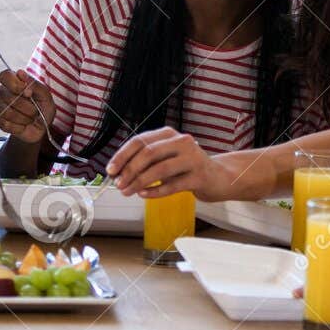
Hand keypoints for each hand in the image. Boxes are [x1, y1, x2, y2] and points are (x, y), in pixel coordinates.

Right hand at [0, 68, 56, 143]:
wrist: (41, 128)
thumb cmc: (43, 109)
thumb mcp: (45, 96)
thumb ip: (34, 84)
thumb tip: (20, 73)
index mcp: (15, 81)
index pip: (5, 75)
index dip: (15, 84)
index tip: (29, 93)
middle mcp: (4, 91)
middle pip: (8, 96)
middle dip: (27, 107)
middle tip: (35, 111)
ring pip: (8, 112)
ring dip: (25, 118)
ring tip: (30, 118)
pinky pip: (6, 124)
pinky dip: (19, 127)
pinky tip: (23, 125)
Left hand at [106, 128, 239, 200]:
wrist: (218, 176)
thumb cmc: (187, 168)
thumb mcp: (166, 158)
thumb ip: (146, 161)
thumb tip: (118, 173)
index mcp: (169, 134)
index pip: (140, 141)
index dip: (122, 156)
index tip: (111, 170)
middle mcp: (181, 141)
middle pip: (148, 154)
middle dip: (129, 170)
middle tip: (119, 184)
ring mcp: (193, 158)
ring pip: (160, 169)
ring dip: (139, 182)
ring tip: (128, 192)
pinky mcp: (200, 176)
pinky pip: (172, 185)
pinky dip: (155, 191)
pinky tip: (144, 195)